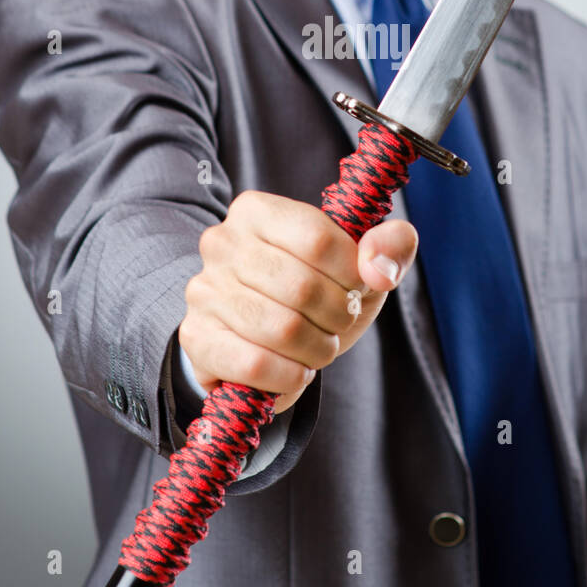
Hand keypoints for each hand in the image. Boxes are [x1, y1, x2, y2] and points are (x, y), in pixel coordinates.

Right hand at [179, 190, 417, 413]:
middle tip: (338, 323)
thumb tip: (377, 270)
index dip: (351, 273)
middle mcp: (221, 242)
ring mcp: (203, 290)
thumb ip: (391, 245)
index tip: (357, 287)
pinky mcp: (196, 337)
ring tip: (318, 346)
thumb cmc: (319, 291)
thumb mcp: (362, 262)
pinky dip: (289, 376)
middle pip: (301, 288)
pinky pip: (253, 365)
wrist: (267, 340)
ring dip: (316, 350)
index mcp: (257, 210)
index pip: (317, 238)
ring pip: (281, 330)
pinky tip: (295, 370)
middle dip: (337, 316)